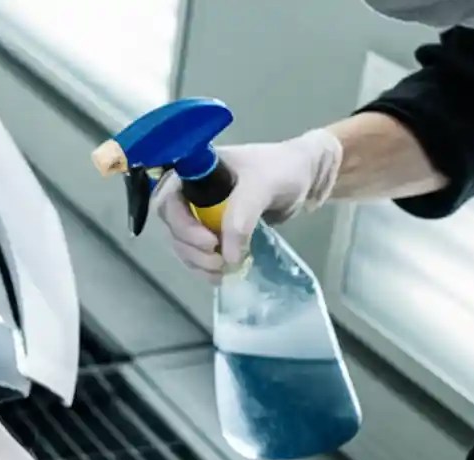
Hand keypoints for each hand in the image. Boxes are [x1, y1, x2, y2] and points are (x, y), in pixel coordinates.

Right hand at [152, 128, 342, 283]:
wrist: (305, 176)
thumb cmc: (283, 170)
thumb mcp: (263, 186)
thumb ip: (243, 215)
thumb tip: (226, 255)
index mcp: (194, 171)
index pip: (169, 200)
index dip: (181, 224)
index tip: (209, 241)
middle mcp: (190, 191)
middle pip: (173, 226)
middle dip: (191, 248)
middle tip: (217, 260)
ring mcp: (199, 211)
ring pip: (182, 242)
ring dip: (196, 261)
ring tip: (221, 271)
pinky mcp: (211, 229)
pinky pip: (196, 251)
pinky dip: (204, 266)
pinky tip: (220, 275)